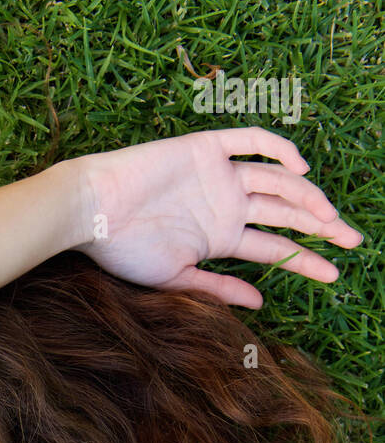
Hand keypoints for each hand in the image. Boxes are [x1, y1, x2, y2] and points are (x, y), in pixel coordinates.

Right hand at [72, 126, 363, 307]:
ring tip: (330, 216)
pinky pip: (249, 141)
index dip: (306, 261)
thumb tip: (260, 301)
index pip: (273, 248)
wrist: (90, 210)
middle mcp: (226, 204)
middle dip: (320, 226)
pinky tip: (300, 165)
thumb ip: (217, 288)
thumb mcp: (174, 278)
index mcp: (220, 237)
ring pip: (277, 181)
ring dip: (307, 195)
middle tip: (352, 240)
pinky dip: (277, 148)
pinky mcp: (206, 148)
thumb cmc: (122, 249)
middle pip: (285, 212)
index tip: (335, 276)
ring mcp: (219, 176)